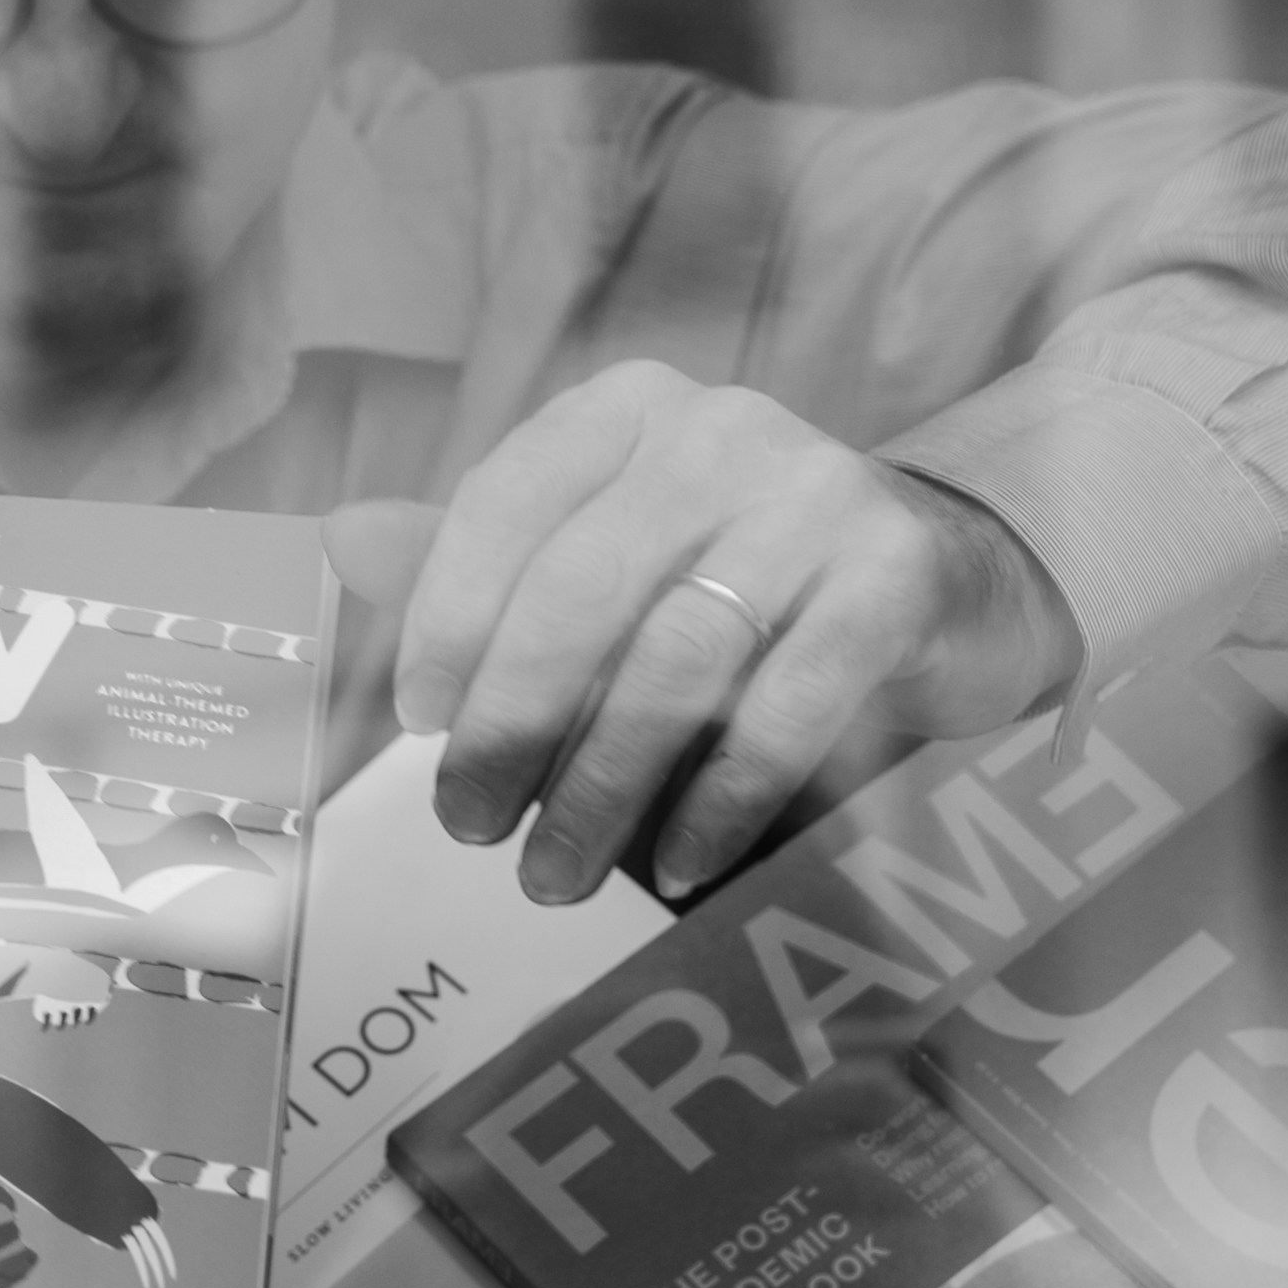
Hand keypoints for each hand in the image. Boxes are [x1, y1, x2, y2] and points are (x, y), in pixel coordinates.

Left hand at [351, 361, 1079, 904]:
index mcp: (629, 411)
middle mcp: (721, 431)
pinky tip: (678, 863)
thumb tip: (341, 541)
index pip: (507, 502)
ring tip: (555, 876)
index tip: (422, 723)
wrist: (947, 579)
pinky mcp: (895, 576)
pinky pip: (788, 705)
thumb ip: (488, 553)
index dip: (448, 616)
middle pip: (584, 589)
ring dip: (604, 785)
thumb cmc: (741, 576)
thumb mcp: (614, 549)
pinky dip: (722, 798)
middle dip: (514, 724)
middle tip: (469, 828)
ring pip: (678, 659)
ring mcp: (818, 496)